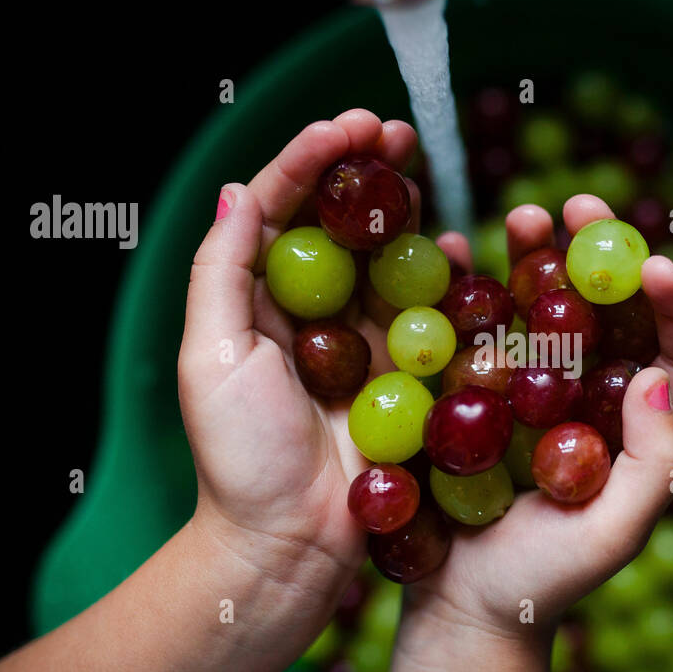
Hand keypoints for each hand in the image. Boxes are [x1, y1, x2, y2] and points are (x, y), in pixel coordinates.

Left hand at [178, 110, 420, 609]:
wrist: (290, 545)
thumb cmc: (240, 456)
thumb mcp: (214, 356)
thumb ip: (223, 271)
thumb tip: (242, 190)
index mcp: (257, 299)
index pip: (283, 207)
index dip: (314, 158)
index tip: (351, 126)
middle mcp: (310, 310)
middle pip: (342, 220)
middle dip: (368, 169)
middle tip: (398, 132)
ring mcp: (361, 341)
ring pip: (388, 256)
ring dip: (408, 210)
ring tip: (427, 173)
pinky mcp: (405, 375)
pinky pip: (429, 313)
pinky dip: (446, 277)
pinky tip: (459, 247)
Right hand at [402, 194, 672, 647]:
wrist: (459, 608)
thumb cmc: (543, 583)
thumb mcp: (613, 535)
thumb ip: (653, 465)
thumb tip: (658, 377)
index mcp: (642, 427)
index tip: (651, 265)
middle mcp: (592, 397)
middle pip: (611, 309)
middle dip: (600, 250)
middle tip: (579, 205)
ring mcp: (532, 390)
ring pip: (546, 305)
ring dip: (537, 254)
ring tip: (523, 217)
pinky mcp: (475, 391)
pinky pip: (480, 327)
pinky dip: (471, 285)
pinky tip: (454, 248)